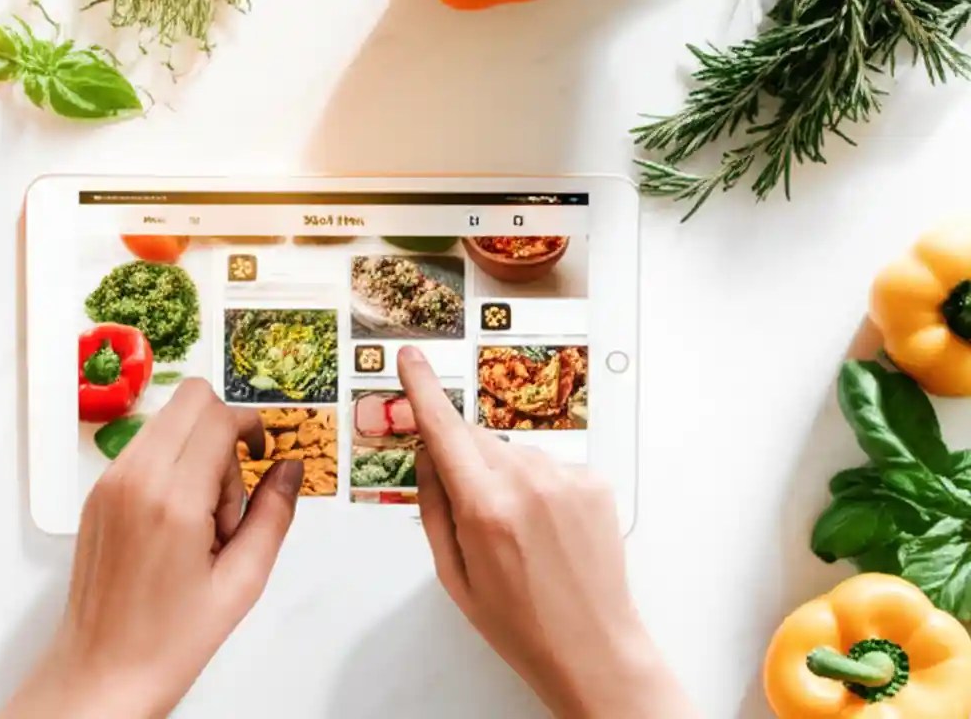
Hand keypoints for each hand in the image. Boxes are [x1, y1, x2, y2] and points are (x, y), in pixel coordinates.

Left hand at [4, 380, 303, 718]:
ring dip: (196, 448)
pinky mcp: (97, 494)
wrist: (101, 672)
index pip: (218, 417)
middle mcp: (133, 480)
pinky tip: (180, 521)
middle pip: (190, 399)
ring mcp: (109, 483)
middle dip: (224, 430)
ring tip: (204, 517)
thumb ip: (273, 515)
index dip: (252, 427)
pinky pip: (144, 449)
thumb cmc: (167, 641)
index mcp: (172, 500)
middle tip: (233, 490)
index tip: (263, 454)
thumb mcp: (242, 581)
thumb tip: (290, 469)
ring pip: (167, 421)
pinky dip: (171, 464)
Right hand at [398, 348, 695, 718]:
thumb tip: (427, 454)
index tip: (411, 358)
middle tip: (476, 518)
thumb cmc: (520, 623)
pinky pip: (549, 467)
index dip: (423, 389)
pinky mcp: (595, 481)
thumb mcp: (453, 573)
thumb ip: (434, 505)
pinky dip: (540, 489)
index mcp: (486, 509)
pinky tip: (548, 532)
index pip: (444, 431)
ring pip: (514, 455)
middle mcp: (530, 483)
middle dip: (465, 464)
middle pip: (477, 442)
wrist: (593, 648)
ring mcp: (568, 479)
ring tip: (520, 537)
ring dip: (505, 480)